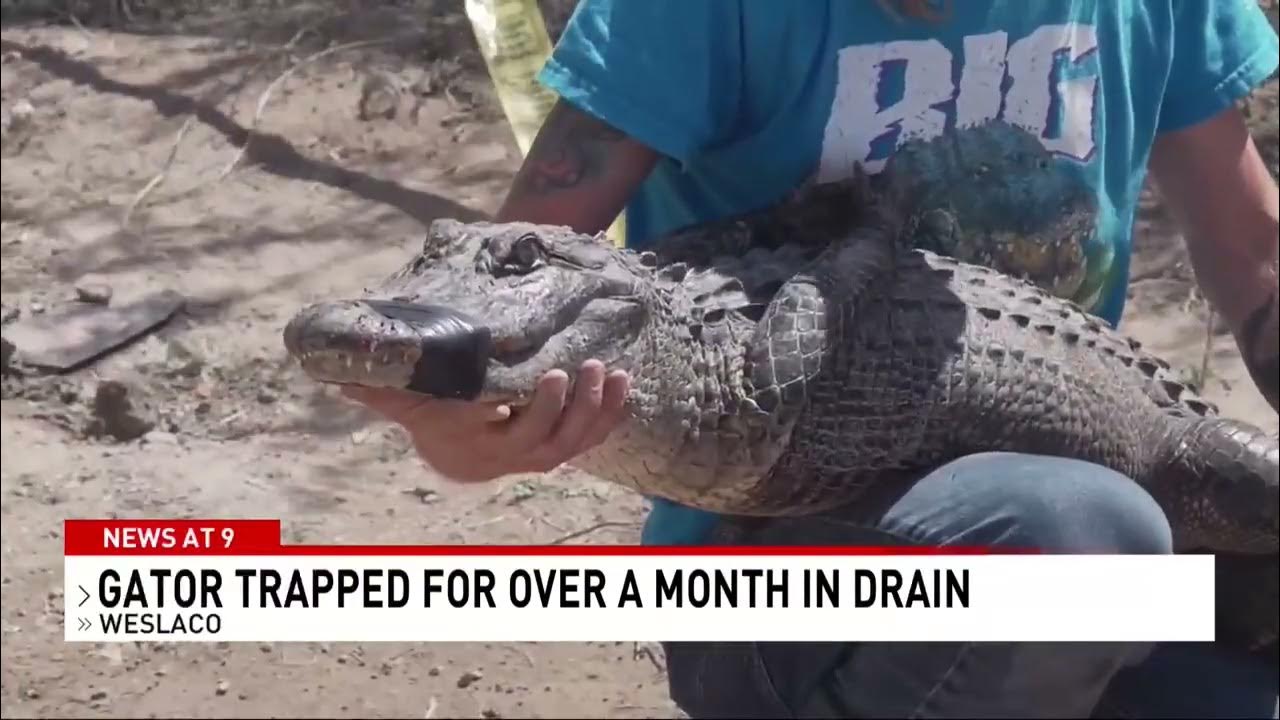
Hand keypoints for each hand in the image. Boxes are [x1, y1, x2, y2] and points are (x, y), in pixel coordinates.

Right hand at [341, 360, 629, 481]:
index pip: (506, 430)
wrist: (458, 452)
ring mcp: (541, 454)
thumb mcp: (406, 402)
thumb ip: (378, 390)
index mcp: (477, 444)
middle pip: (546, 438)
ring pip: (575, 441)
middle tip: (575, 369)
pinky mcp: (563, 445)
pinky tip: (625, 383)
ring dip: (595, 409)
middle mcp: (512, 456)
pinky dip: (612, 414)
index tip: (543, 376)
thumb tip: (335, 374)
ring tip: (609, 371)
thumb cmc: (430, 414)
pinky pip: (592, 437)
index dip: (530, 408)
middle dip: (564, 406)